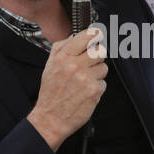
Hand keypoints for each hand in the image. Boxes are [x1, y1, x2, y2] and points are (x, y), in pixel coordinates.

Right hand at [27, 27, 106, 150]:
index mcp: (63, 58)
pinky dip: (97, 88)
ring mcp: (86, 78)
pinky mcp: (94, 90)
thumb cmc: (50, 93)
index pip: (85, 37)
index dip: (95, 34)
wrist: (51, 118)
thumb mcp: (49, 66)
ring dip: (97, 74)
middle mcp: (74, 66)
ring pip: (104, 67)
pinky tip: (86, 92)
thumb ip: (61, 48)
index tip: (97, 34)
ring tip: (84, 82)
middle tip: (89, 65)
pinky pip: (104, 83)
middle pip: (100, 51)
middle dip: (97, 58)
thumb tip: (74, 36)